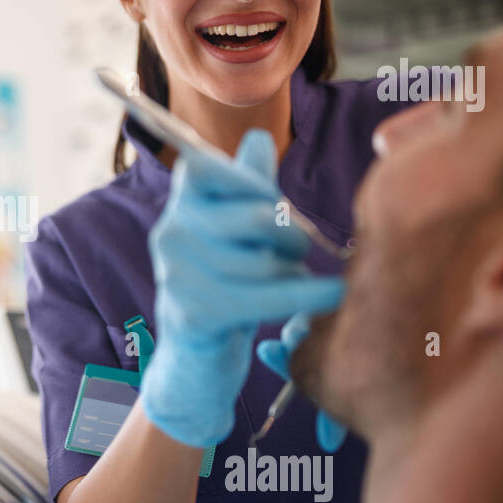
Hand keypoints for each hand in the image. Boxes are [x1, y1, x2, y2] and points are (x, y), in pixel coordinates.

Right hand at [139, 129, 343, 448]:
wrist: (195, 364)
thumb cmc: (222, 289)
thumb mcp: (232, 234)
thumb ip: (246, 188)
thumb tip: (257, 138)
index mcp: (179, 206)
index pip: (204, 167)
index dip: (248, 182)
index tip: (271, 202)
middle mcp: (170, 234)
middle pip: (254, 214)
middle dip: (291, 232)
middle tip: (300, 248)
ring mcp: (177, 275)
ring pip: (264, 259)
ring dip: (295, 271)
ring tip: (298, 279)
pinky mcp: (194, 314)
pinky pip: (264, 296)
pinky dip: (306, 295)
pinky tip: (332, 295)